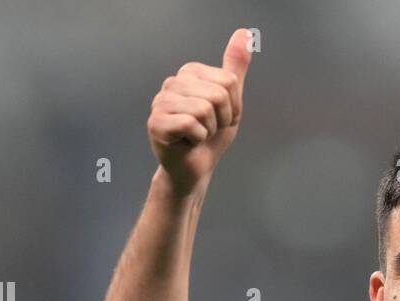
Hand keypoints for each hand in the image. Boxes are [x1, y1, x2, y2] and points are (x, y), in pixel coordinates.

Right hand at [147, 28, 251, 195]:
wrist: (195, 168)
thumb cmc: (210, 137)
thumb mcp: (231, 101)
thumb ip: (235, 68)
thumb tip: (244, 33)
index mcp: (190, 73)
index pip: (228, 81)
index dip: (232, 107)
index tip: (219, 118)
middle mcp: (173, 82)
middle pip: (218, 94)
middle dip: (221, 119)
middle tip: (208, 129)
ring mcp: (161, 101)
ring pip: (204, 109)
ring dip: (208, 130)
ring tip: (197, 135)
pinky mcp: (156, 122)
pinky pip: (190, 124)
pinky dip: (197, 139)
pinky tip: (187, 142)